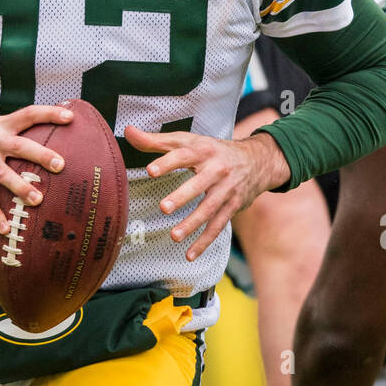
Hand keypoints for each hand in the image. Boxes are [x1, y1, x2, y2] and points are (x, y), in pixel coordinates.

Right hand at [0, 105, 72, 234]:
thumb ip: (18, 138)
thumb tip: (55, 149)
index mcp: (2, 126)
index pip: (28, 114)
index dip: (49, 113)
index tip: (70, 117)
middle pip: (19, 145)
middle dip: (41, 154)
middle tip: (60, 165)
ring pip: (3, 173)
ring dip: (21, 188)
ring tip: (38, 200)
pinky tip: (6, 227)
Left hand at [123, 126, 289, 260]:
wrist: (257, 161)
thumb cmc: (213, 150)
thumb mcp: (188, 141)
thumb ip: (157, 140)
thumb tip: (128, 132)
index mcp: (203, 150)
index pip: (184, 155)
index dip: (167, 162)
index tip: (150, 170)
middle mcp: (217, 169)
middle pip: (199, 183)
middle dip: (182, 196)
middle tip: (164, 207)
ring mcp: (227, 189)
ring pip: (210, 208)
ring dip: (192, 223)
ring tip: (174, 236)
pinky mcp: (232, 206)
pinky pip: (218, 226)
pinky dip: (204, 242)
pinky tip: (190, 254)